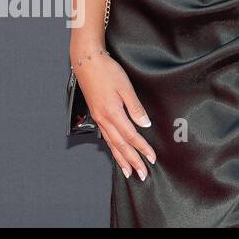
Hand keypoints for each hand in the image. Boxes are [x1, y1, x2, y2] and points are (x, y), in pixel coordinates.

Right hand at [73, 50, 155, 178]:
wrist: (87, 63)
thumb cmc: (108, 72)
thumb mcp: (125, 87)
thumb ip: (135, 107)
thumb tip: (145, 124)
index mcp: (113, 113)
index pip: (131, 136)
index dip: (142, 148)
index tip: (151, 159)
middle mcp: (104, 120)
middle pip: (121, 146)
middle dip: (132, 161)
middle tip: (142, 174)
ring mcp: (99, 119)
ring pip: (112, 144)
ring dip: (121, 159)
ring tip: (128, 172)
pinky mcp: (97, 115)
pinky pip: (106, 137)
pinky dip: (112, 149)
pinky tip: (116, 153)